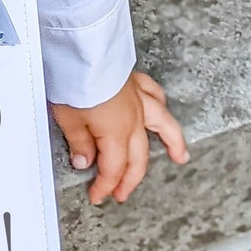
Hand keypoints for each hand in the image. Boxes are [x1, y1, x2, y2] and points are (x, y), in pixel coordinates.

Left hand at [51, 71, 188, 205]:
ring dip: (174, 143)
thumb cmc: (75, 85)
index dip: (105, 186)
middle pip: (138, 156)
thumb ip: (80, 144)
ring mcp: (139, 100)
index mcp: (116, 134)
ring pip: (163, 126)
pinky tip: (162, 111)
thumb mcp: (69, 120)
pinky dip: (161, 107)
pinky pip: (156, 96)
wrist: (85, 54)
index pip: (114, 168)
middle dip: (130, 179)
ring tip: (181, 157)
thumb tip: (84, 162)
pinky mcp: (136, 82)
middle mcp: (133, 120)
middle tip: (122, 194)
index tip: (97, 196)